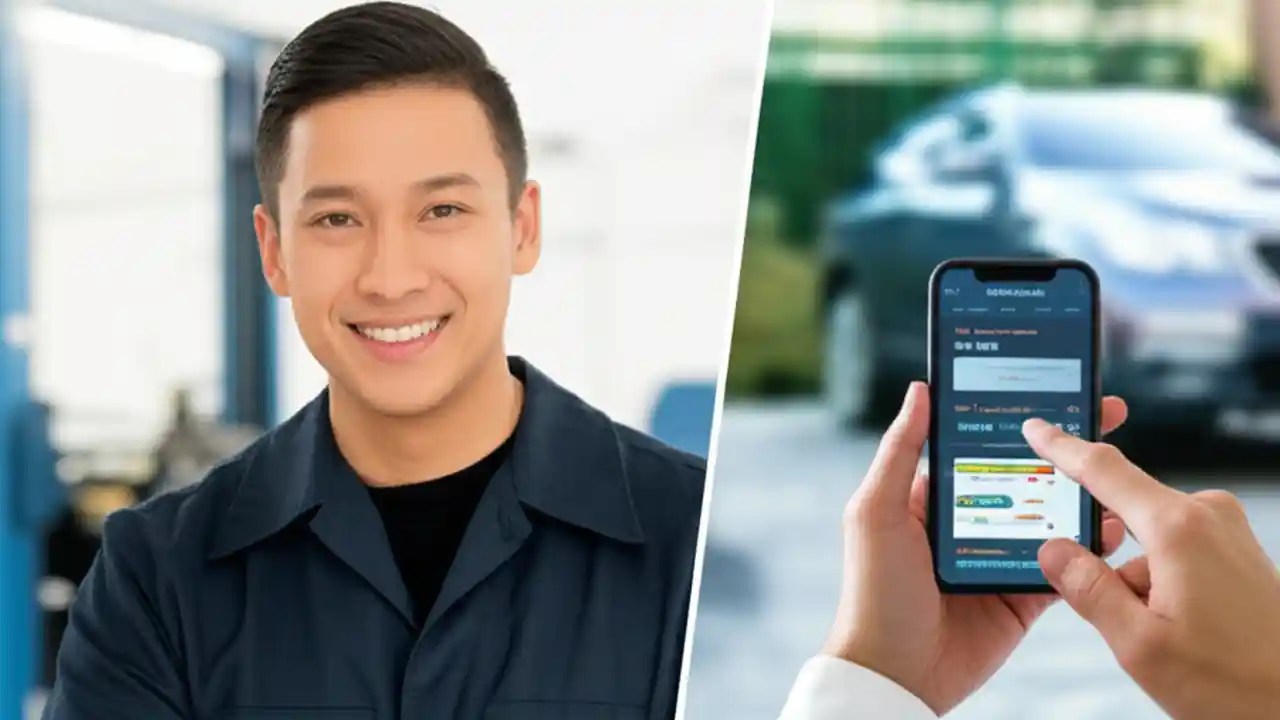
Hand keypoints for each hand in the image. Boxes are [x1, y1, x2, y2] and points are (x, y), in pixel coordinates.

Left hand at [820, 382, 1129, 713]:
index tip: (1055, 385)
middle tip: (1105, 414)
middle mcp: (972, 518)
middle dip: (1066, 445)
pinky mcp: (1024, 594)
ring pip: (1054, 514)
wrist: (895, 672)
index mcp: (937, 493)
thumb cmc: (873, 589)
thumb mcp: (877, 512)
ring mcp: (1002, 555)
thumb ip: (900, 451)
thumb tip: (920, 389)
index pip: (984, 441)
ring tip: (1117, 472)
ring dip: (1086, 494)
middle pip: (1028, 472)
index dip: (1017, 414)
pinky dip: (1092, 549)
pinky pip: (1066, 564)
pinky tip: (1113, 529)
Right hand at [1025, 420, 1279, 718]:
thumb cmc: (1236, 683)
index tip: (1036, 427)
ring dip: (1136, 578)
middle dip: (1105, 557)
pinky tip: (1180, 628)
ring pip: (1148, 538)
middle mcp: (1207, 517)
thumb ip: (1088, 589)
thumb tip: (1053, 550)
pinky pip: (1176, 549)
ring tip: (1165, 636)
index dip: (1062, 447)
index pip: (1103, 470)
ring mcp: (1227, 531)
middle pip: (1123, 510)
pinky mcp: (1237, 549)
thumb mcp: (1139, 644)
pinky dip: (1161, 581)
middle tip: (1122, 616)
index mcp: (1178, 529)